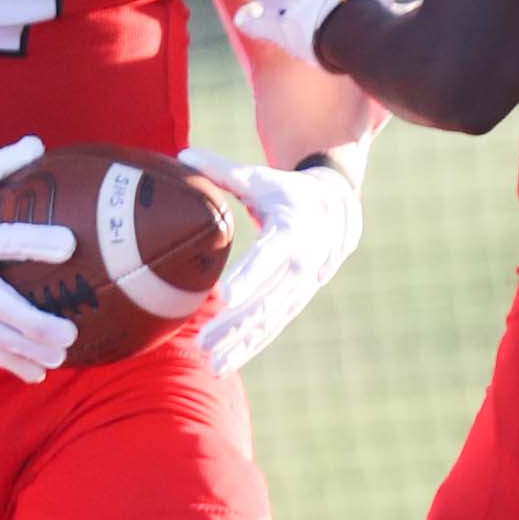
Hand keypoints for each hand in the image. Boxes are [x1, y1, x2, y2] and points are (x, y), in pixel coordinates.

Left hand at [185, 147, 362, 374]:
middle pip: (266, 299)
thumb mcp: (259, 177)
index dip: (249, 277)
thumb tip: (182, 155)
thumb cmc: (286, 190)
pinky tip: (225, 364)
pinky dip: (250, 346)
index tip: (225, 296)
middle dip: (236, 323)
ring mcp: (303, 288)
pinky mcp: (296, 302)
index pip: (268, 258)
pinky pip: (272, 328)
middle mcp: (302, 265)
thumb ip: (221, 170)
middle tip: (204, 339)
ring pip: (270, 321)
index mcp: (292, 232)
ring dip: (241, 343)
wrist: (337, 207)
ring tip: (210, 361)